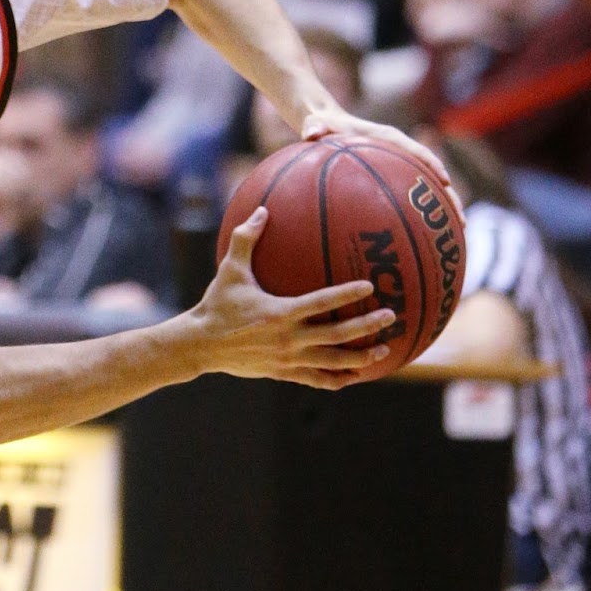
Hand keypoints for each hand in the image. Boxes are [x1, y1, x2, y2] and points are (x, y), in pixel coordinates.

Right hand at [189, 207, 393, 389]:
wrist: (200, 345)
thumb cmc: (216, 304)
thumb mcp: (229, 270)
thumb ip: (245, 239)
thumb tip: (262, 210)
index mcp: (279, 312)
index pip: (320, 303)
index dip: (346, 294)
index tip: (370, 286)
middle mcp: (289, 338)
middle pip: (337, 335)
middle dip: (367, 326)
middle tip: (390, 317)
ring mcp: (289, 359)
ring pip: (333, 361)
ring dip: (361, 357)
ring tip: (383, 350)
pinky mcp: (285, 373)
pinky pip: (318, 380)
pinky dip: (339, 379)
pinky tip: (356, 375)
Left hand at [299, 108, 464, 219]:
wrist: (325, 123)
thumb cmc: (322, 124)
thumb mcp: (315, 123)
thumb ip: (315, 127)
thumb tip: (311, 133)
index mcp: (387, 137)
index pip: (414, 150)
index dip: (431, 164)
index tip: (446, 181)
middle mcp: (399, 150)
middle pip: (431, 174)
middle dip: (448, 196)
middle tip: (460, 220)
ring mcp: (398, 164)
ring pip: (428, 187)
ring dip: (443, 208)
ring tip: (456, 233)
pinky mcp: (392, 176)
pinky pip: (410, 194)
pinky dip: (420, 212)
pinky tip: (424, 237)